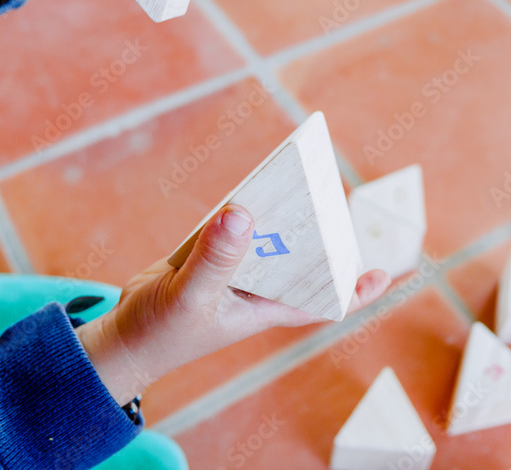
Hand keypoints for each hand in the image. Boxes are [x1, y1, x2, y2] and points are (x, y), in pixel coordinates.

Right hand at [75, 206, 390, 404]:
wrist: (123, 335)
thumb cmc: (162, 332)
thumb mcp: (191, 296)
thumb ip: (216, 257)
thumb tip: (243, 212)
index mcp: (265, 307)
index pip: (321, 301)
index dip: (356, 290)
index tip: (386, 272)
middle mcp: (257, 286)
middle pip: (300, 256)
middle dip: (321, 230)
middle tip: (338, 192)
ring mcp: (234, 268)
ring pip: (268, 234)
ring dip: (282, 211)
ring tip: (302, 175)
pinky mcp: (210, 252)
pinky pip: (234, 224)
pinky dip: (244, 206)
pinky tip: (256, 182)